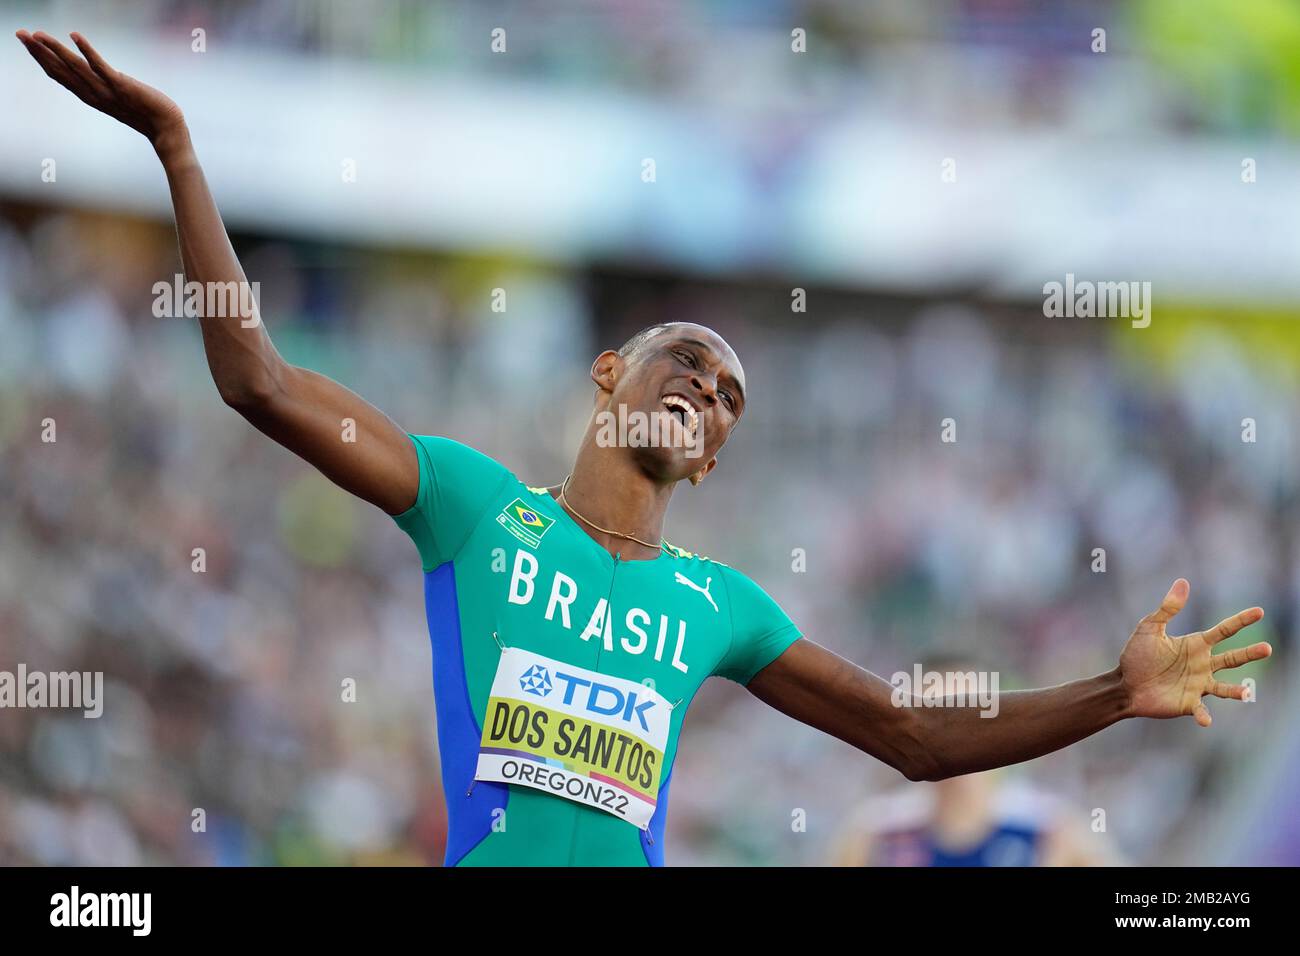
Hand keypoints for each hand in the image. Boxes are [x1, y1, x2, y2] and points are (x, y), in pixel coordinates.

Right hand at [16, 30, 186, 149]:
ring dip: (55, 50)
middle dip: (38, 52)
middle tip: (19, 33)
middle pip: (60, 70)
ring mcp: (106, 90)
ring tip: (37, 34)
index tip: (27, 42)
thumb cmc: (145, 113)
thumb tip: (95, 75)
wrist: (166, 128)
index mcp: (91, 96)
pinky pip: (101, 66)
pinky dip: (87, 51)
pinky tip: (74, 35)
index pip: (60, 75)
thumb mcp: (117, 98)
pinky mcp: (122, 86)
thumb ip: (103, 87)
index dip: (42, 59)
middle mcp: (94, 94)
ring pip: (75, 67)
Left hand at [1119, 578, 1269, 725]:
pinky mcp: (1188, 703)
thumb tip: (1183, 582)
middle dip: (1250, 654)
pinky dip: (1205, 716)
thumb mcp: (1149, 628)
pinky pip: (1201, 710)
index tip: (1259, 612)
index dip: (1240, 621)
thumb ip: (1167, 608)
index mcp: (1195, 645)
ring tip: (1247, 692)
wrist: (1125, 684)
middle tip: (1268, 648)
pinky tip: (1206, 720)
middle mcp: (1202, 665)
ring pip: (1224, 688)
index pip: (1223, 630)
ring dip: (1236, 691)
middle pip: (1232, 658)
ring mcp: (1198, 685)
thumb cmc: (1137, 656)